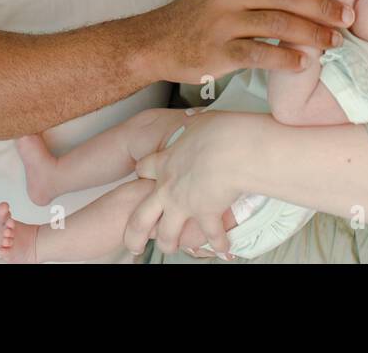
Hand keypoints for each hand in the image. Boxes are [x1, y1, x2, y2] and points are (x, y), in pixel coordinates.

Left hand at [124, 110, 257, 257]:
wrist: (233, 149)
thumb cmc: (219, 130)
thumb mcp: (199, 122)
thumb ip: (193, 126)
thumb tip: (196, 118)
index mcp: (165, 162)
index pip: (143, 169)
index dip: (142, 173)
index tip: (143, 175)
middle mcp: (168, 188)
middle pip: (140, 217)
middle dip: (135, 234)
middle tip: (133, 245)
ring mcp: (184, 205)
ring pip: (166, 234)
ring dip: (168, 243)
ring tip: (170, 249)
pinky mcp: (205, 216)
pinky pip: (210, 236)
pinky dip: (218, 243)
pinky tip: (222, 249)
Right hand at [145, 0, 354, 83]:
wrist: (155, 41)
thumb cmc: (197, 17)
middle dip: (324, 5)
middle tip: (348, 17)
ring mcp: (224, 21)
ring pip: (279, 23)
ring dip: (313, 33)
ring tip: (334, 42)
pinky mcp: (218, 50)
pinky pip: (260, 53)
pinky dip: (286, 58)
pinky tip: (303, 63)